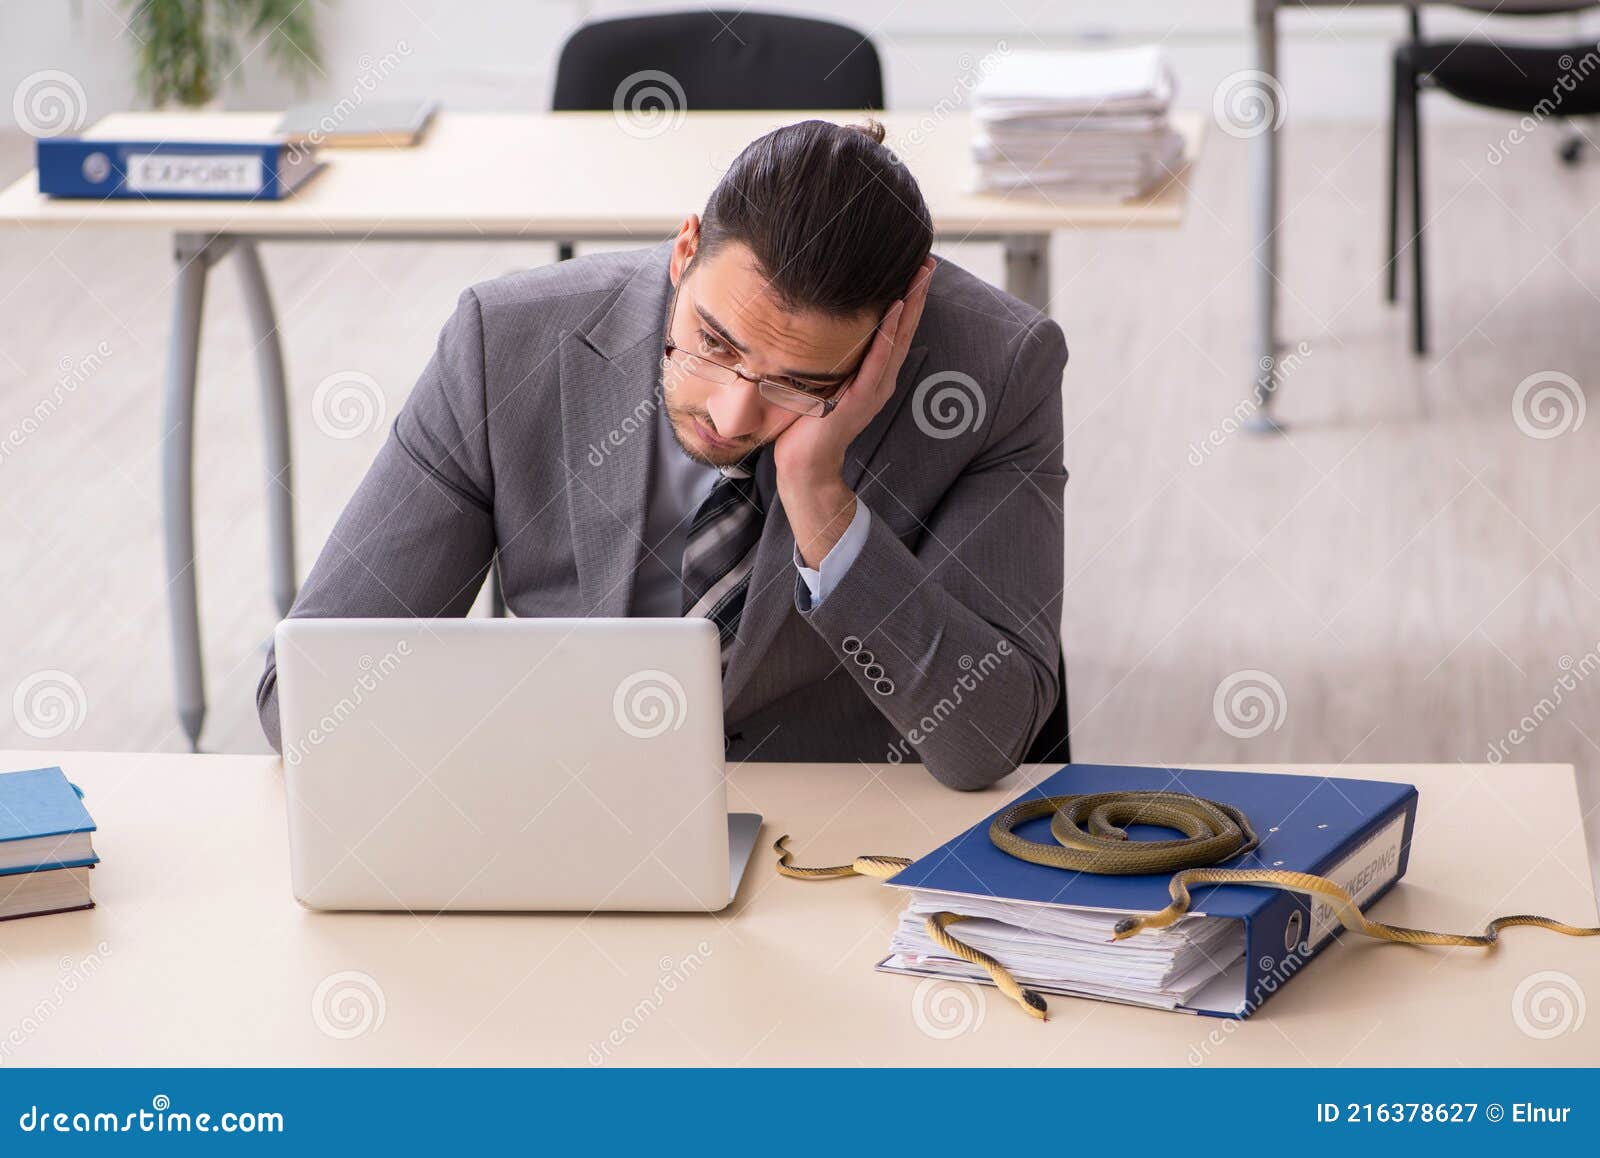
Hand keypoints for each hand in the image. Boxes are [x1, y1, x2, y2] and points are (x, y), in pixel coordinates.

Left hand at [774, 256, 935, 566]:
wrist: (803, 464)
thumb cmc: (807, 421)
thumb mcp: (823, 379)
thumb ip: (832, 355)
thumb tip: (818, 321)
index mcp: (875, 374)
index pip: (897, 328)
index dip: (909, 297)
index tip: (916, 266)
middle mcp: (881, 379)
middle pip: (905, 328)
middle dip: (918, 294)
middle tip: (927, 260)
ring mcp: (873, 389)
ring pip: (898, 339)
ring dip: (910, 306)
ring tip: (919, 276)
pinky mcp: (859, 399)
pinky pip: (876, 361)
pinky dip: (887, 335)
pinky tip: (894, 309)